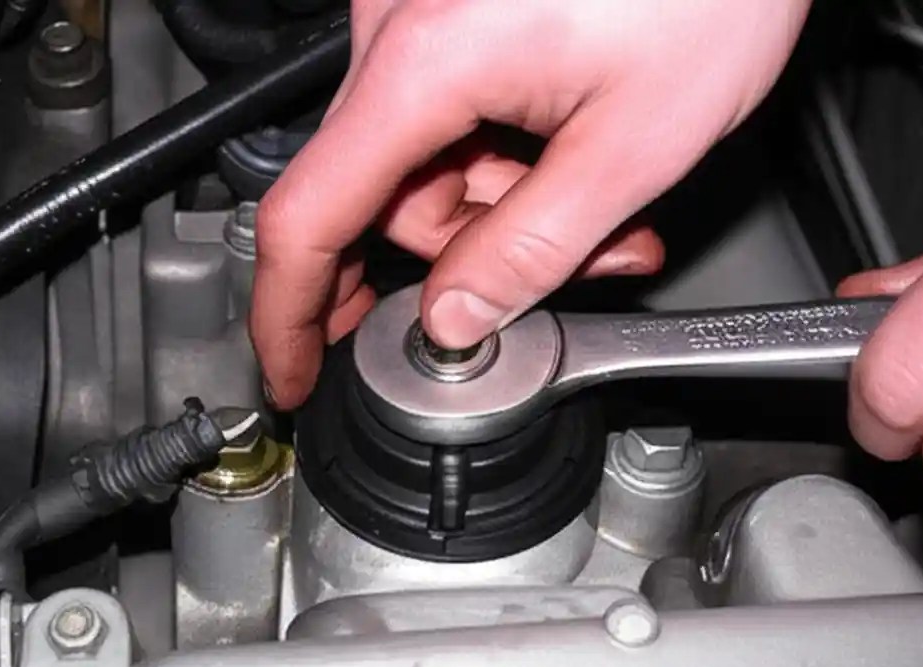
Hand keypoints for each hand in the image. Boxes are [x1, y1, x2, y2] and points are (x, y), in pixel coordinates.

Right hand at [252, 0, 811, 407]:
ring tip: (606, 202)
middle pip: (383, 196)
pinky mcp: (450, 4)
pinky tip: (575, 152)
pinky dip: (502, 151)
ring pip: (422, 159)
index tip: (289, 373)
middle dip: (470, 253)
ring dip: (503, 203)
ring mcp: (420, 6)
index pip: (308, 215)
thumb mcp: (634, 145)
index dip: (288, 314)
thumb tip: (456, 315)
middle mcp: (399, 19)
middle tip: (576, 263)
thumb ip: (533, 248)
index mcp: (427, 59)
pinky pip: (444, 108)